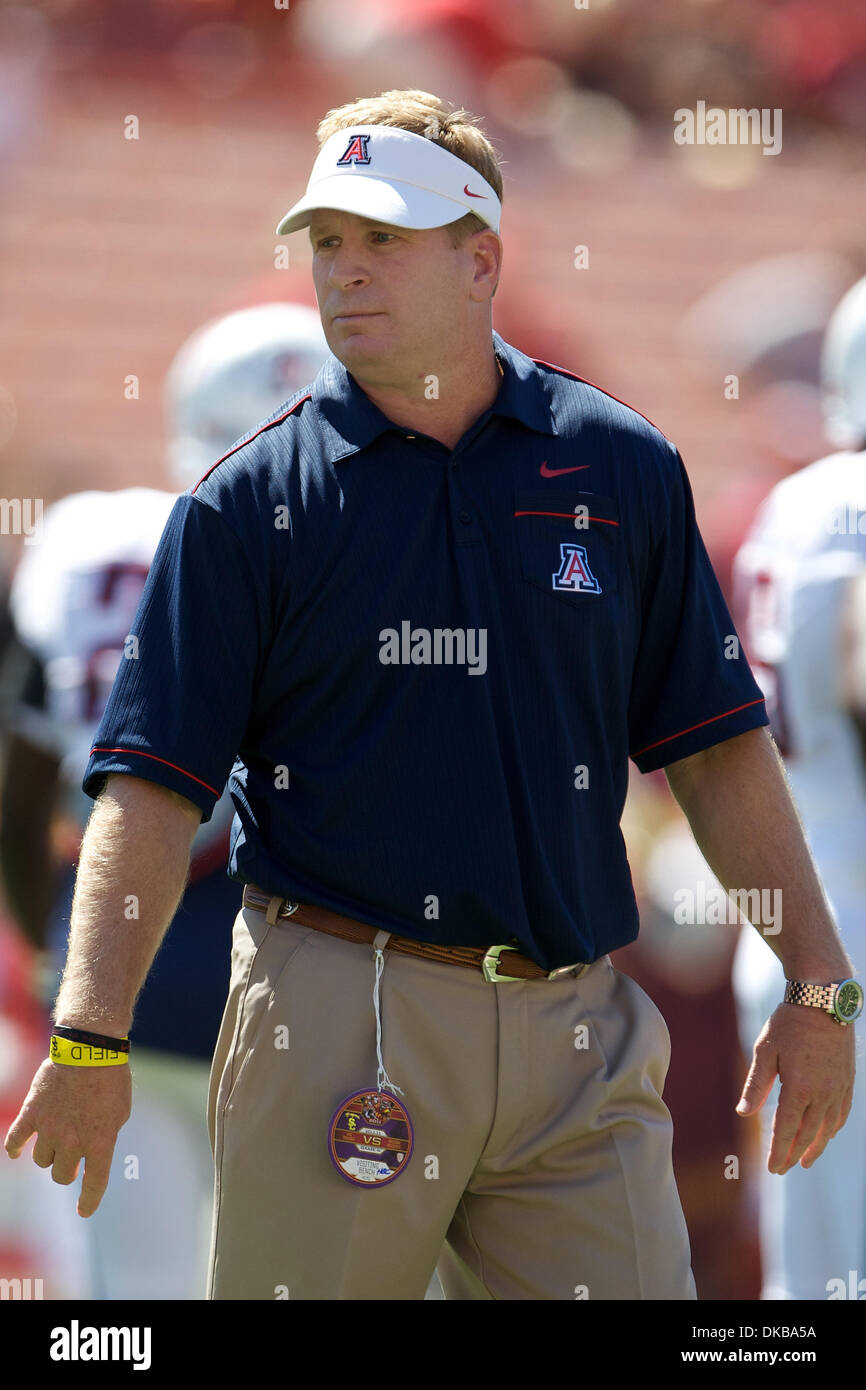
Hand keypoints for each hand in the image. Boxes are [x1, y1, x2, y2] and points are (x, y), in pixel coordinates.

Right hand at [4, 1057, 130, 1215]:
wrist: (89, 1049)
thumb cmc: (111, 1078)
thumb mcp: (121, 1111)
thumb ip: (107, 1133)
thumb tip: (93, 1146)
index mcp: (100, 1142)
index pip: (94, 1183)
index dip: (89, 1201)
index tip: (83, 1211)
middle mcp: (73, 1142)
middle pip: (62, 1174)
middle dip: (68, 1170)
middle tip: (72, 1160)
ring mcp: (49, 1129)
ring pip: (42, 1160)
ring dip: (49, 1155)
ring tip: (55, 1141)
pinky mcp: (31, 1114)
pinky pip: (15, 1140)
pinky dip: (13, 1149)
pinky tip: (15, 1152)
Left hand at [736, 1003, 854, 1172]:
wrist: (824, 1002)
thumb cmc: (789, 1023)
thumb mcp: (765, 1051)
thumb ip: (756, 1085)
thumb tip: (743, 1113)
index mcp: (799, 1089)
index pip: (786, 1131)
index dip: (778, 1152)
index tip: (771, 1168)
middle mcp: (822, 1095)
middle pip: (807, 1135)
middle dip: (793, 1155)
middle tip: (782, 1169)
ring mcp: (838, 1089)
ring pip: (827, 1129)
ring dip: (815, 1148)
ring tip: (805, 1162)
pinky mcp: (848, 1081)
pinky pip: (842, 1114)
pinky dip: (833, 1129)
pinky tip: (827, 1135)